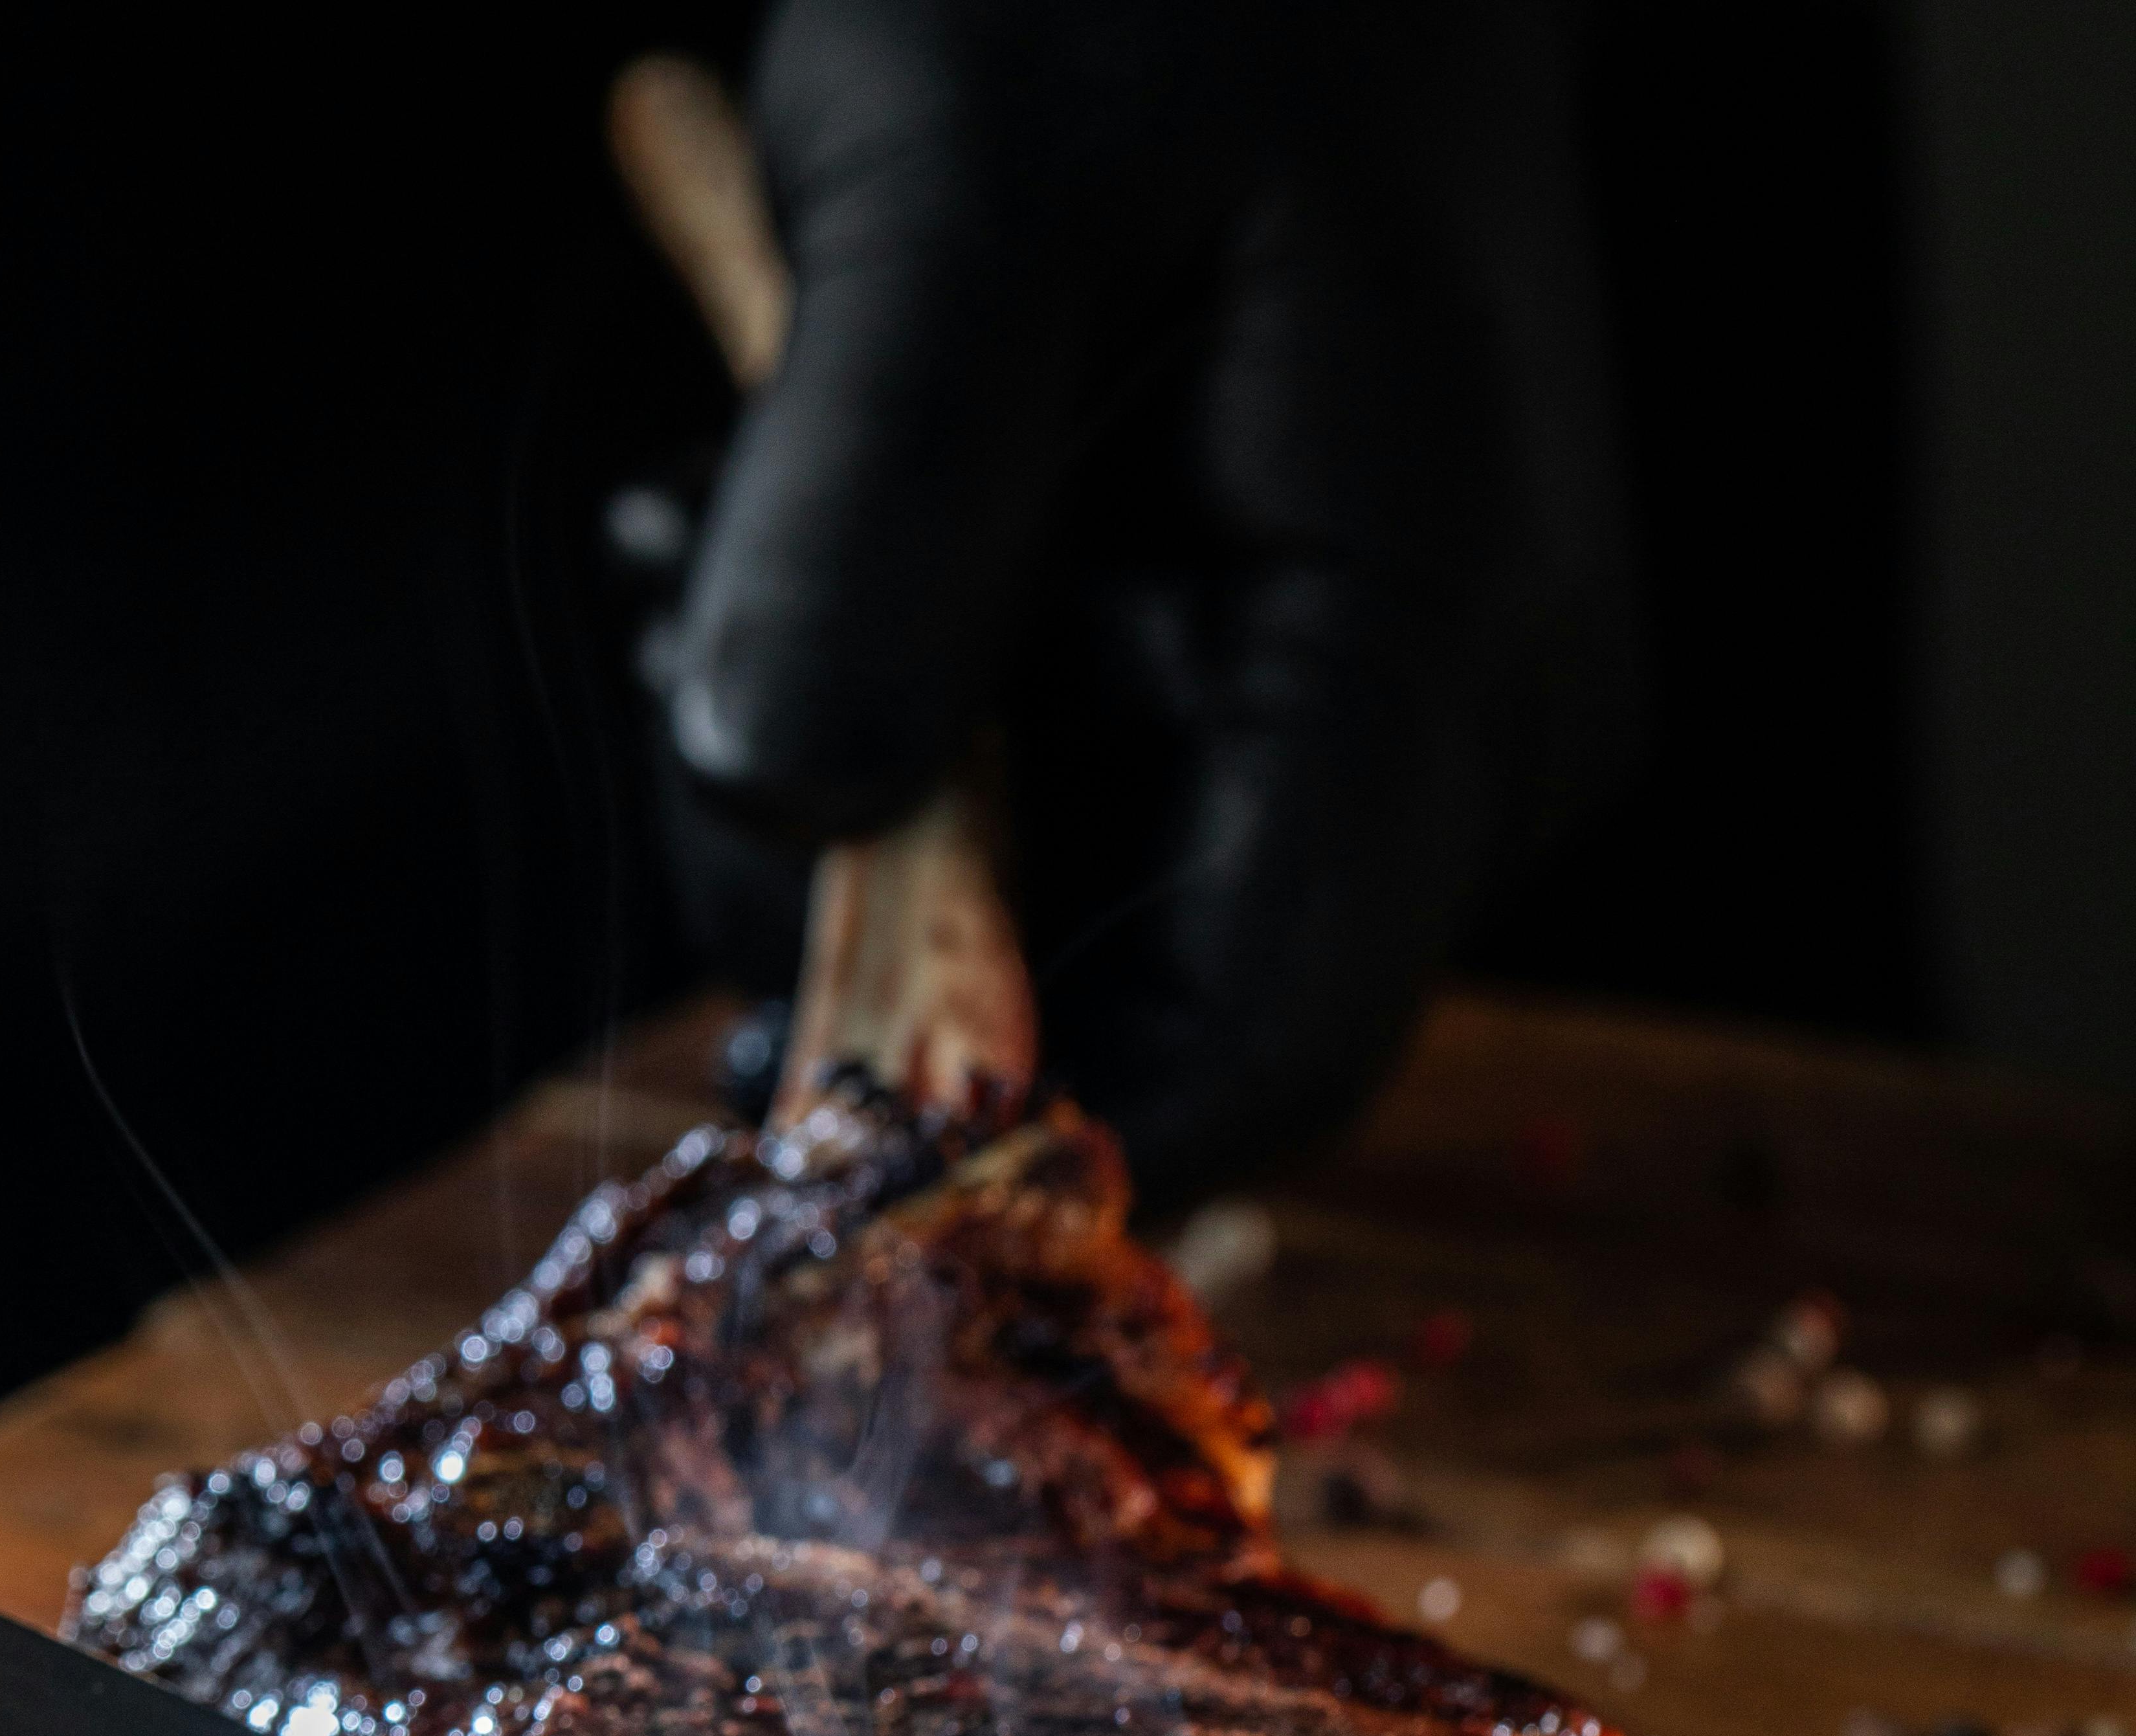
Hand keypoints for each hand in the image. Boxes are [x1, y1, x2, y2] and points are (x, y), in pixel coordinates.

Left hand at [655, 0, 1634, 1193]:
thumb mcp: (959, 185)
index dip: (1024, 1141)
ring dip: (875, 831)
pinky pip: (1093, 816)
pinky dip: (924, 754)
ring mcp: (1389, 713)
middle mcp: (1459, 726)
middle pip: (1158, 1018)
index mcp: (1436, 633)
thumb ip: (869, 507)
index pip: (1266, 1050)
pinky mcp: (1298, 683)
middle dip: (895, 947)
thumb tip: (771, 798)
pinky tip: (803, 579)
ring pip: (1099, 930)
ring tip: (712, 569)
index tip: (791, 1129)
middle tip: (685, 710)